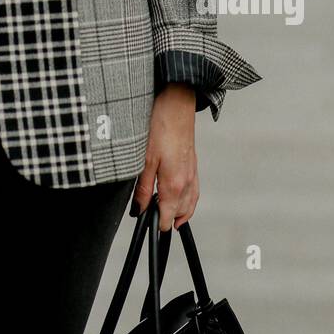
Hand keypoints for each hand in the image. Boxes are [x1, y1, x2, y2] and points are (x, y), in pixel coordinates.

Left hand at [130, 83, 198, 230]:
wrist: (177, 105)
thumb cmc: (159, 128)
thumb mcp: (144, 159)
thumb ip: (143, 189)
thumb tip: (139, 210)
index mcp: (174, 184)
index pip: (168, 216)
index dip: (159, 226)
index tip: (150, 228)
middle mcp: (187, 182)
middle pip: (182, 214)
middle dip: (170, 221)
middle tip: (156, 224)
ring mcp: (192, 173)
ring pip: (190, 204)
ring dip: (180, 213)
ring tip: (169, 218)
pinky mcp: (193, 165)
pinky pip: (194, 191)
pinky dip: (188, 200)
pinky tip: (180, 197)